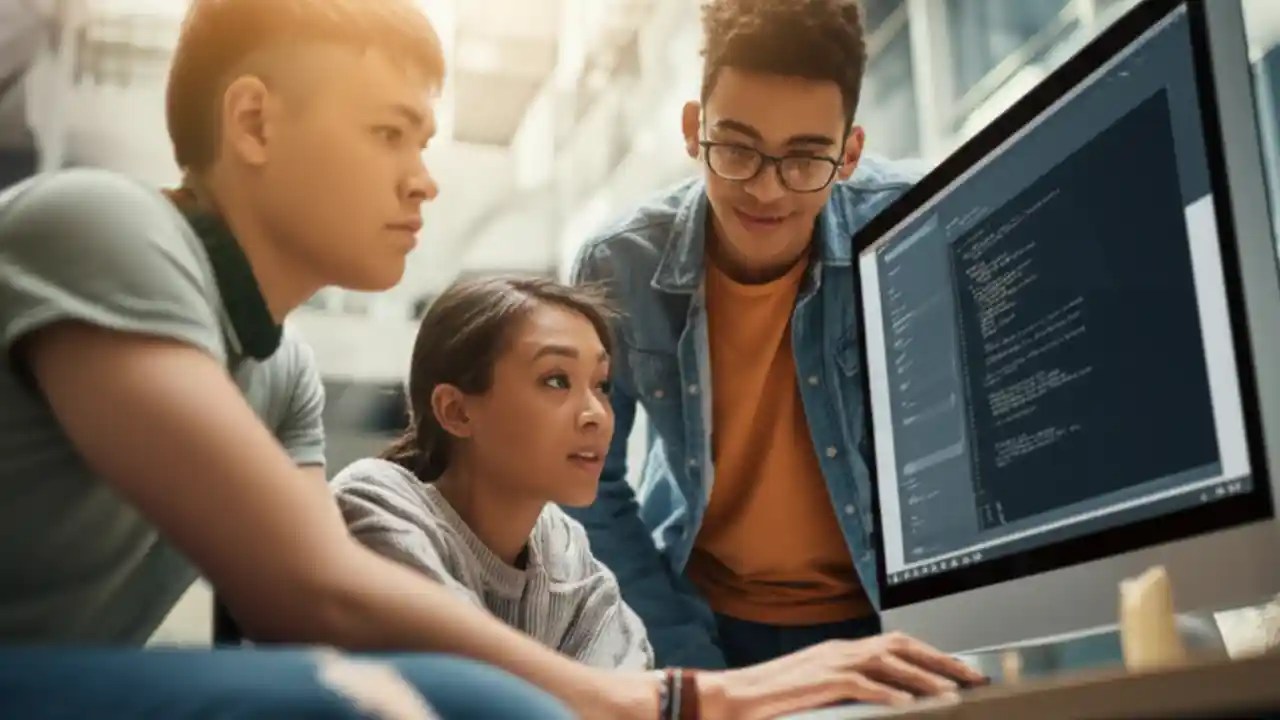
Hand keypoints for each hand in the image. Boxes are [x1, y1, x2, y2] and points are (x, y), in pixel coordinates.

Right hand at [696, 632, 987, 718]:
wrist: (734, 696)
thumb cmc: (773, 699)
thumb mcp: (819, 690)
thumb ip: (851, 690)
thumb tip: (888, 699)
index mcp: (841, 651)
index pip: (896, 645)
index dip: (931, 656)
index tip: (959, 670)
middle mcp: (840, 650)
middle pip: (901, 646)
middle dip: (940, 660)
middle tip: (972, 676)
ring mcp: (830, 663)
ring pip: (888, 660)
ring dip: (923, 676)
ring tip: (951, 691)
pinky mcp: (820, 680)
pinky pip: (861, 683)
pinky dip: (887, 691)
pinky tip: (907, 702)